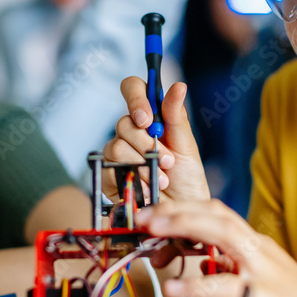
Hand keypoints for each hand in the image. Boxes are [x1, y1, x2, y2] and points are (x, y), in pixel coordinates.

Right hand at [103, 78, 209, 202]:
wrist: (181, 210)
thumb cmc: (186, 178)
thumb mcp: (186, 145)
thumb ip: (176, 116)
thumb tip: (179, 86)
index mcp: (150, 118)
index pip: (133, 90)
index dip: (135, 98)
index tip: (146, 118)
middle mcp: (131, 132)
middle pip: (123, 123)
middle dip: (147, 144)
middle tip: (168, 161)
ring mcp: (118, 153)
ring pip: (117, 146)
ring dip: (143, 164)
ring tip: (162, 178)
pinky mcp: (109, 175)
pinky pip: (111, 169)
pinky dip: (134, 179)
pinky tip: (148, 187)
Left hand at [136, 200, 296, 296]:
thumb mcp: (265, 285)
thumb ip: (235, 271)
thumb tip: (202, 264)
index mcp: (259, 248)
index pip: (217, 213)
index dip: (183, 208)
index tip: (155, 213)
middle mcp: (261, 252)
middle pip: (215, 213)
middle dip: (175, 208)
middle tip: (144, 214)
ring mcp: (265, 273)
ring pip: (220, 234)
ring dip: (182, 226)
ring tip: (154, 229)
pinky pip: (226, 287)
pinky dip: (196, 284)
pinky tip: (175, 287)